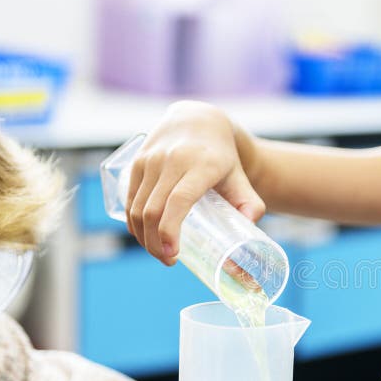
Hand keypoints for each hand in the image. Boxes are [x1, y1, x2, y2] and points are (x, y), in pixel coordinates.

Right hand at [125, 101, 264, 263]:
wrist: (198, 120)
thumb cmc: (223, 157)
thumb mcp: (242, 178)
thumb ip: (251, 204)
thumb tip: (250, 227)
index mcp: (201, 165)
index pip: (178, 201)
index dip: (170, 230)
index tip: (173, 254)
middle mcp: (172, 160)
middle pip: (154, 210)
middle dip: (156, 243)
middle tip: (169, 260)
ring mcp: (151, 160)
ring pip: (137, 207)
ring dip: (143, 236)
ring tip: (158, 252)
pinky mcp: (137, 162)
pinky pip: (129, 199)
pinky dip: (133, 222)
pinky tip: (143, 236)